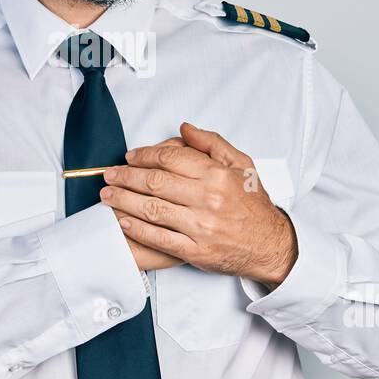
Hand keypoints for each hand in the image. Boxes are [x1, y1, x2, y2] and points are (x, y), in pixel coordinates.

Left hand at [100, 122, 297, 287]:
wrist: (271, 245)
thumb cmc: (254, 205)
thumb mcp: (242, 164)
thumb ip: (212, 143)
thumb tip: (184, 128)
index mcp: (217, 175)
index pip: (170, 158)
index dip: (144, 155)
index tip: (130, 157)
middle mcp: (208, 199)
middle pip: (155, 182)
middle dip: (125, 176)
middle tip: (109, 174)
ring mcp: (201, 227)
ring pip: (151, 209)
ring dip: (124, 200)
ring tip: (108, 195)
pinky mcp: (196, 251)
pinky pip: (159, 238)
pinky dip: (137, 229)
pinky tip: (123, 221)